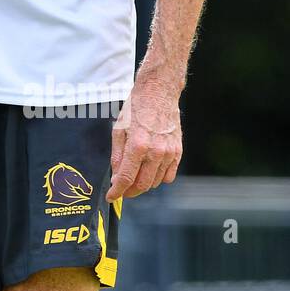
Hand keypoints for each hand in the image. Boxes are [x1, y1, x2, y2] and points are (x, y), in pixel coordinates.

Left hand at [106, 80, 182, 201]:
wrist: (158, 93)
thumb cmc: (136, 109)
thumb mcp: (118, 130)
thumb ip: (117, 156)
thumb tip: (116, 177)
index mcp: (137, 146)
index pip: (126, 178)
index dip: (117, 191)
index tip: (111, 197)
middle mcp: (155, 152)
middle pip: (142, 185)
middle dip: (130, 191)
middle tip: (121, 190)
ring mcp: (169, 153)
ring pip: (156, 182)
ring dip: (143, 185)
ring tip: (134, 178)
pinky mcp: (178, 152)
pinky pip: (169, 176)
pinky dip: (158, 179)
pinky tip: (149, 172)